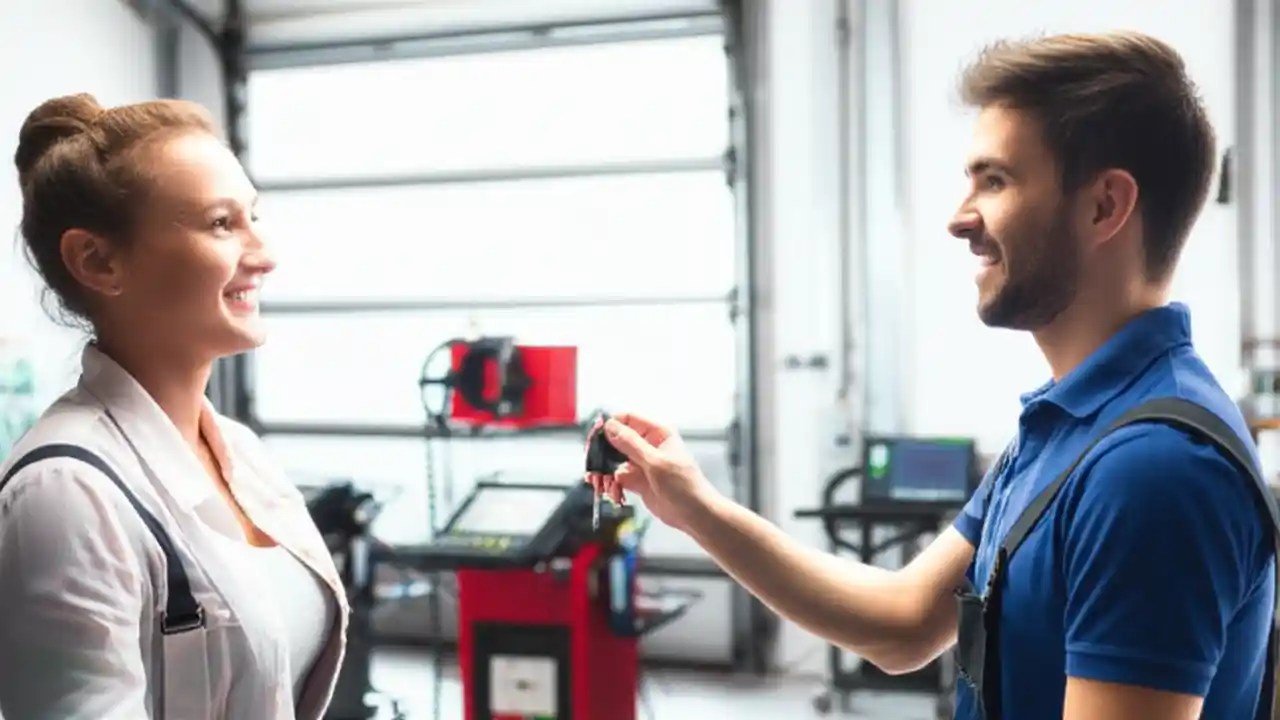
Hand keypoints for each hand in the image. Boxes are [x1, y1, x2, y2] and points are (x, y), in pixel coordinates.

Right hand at [584, 412, 719, 533]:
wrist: (694, 514)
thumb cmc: (685, 486)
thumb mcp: (655, 462)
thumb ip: (631, 444)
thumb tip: (610, 427)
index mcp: (658, 433)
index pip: (627, 419)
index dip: (609, 425)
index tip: (594, 437)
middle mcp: (648, 445)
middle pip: (616, 440)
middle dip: (601, 453)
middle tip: (592, 465)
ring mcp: (642, 463)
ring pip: (613, 461)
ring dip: (604, 473)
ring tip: (601, 485)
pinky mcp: (638, 480)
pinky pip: (617, 478)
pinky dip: (611, 485)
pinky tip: (613, 493)